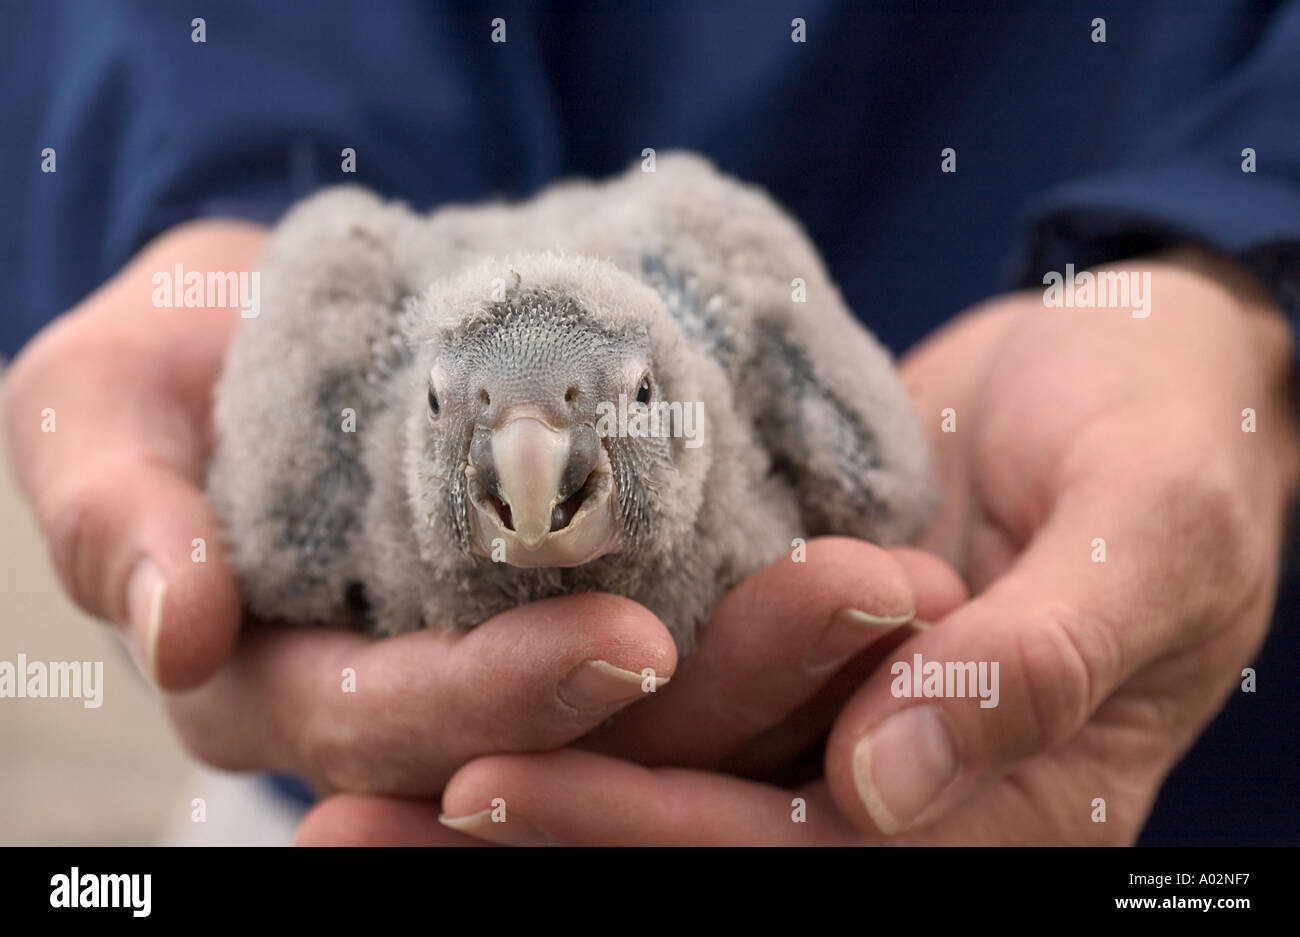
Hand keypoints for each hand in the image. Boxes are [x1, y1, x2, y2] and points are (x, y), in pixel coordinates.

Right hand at [7, 223, 962, 801]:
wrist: (272, 321)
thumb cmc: (172, 359)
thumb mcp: (102, 403)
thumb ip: (115, 506)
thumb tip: (178, 622)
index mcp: (294, 688)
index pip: (409, 727)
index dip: (508, 699)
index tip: (631, 641)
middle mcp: (414, 703)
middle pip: (569, 740)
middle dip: (714, 686)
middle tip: (855, 600)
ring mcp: (513, 656)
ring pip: (661, 705)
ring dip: (790, 657)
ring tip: (907, 584)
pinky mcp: (587, 600)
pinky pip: (698, 632)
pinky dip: (786, 607)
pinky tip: (880, 551)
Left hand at [304, 247, 1299, 843]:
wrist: (1126, 347)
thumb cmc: (1173, 430)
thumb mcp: (1150, 528)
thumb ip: (1045, 657)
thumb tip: (892, 782)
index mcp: (1005, 804)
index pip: (801, 848)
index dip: (647, 830)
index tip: (486, 786)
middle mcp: (903, 786)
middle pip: (701, 836)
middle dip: (538, 832)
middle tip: (354, 823)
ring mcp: (836, 715)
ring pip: (661, 771)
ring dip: (514, 779)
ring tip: (345, 783)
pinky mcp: (787, 645)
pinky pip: (665, 683)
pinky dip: (555, 690)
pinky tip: (440, 676)